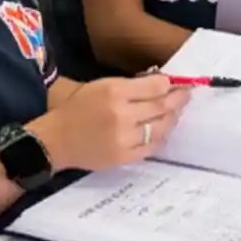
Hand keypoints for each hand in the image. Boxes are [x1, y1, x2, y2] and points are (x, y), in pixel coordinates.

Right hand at [30, 74, 189, 171]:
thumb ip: (130, 85)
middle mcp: (122, 114)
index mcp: (115, 92)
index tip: (176, 83)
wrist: (56, 140)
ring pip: (161, 127)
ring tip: (175, 113)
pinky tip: (161, 131)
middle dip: (178, 99)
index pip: (156, 86)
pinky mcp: (124, 157)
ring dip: (172, 118)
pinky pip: (152, 147)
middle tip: (185, 96)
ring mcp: (124, 138)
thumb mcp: (101, 85)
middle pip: (163, 107)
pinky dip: (161, 137)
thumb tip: (160, 83)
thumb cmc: (77, 108)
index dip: (171, 84)